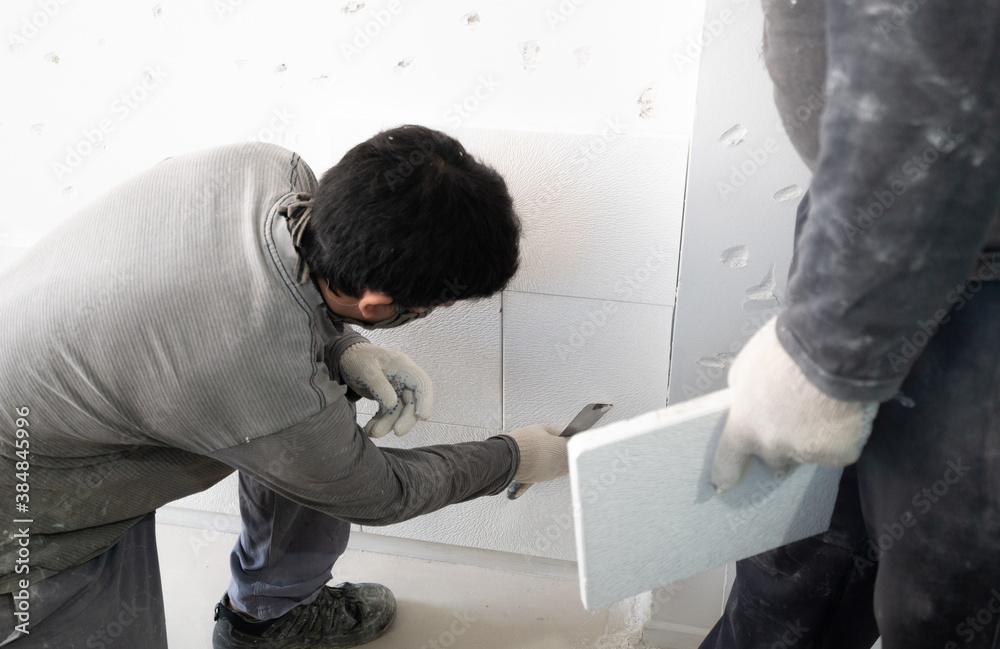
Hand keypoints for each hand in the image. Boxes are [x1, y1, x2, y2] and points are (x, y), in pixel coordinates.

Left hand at [339, 343, 433, 437]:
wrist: (346, 357)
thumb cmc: (357, 358)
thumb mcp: (366, 369)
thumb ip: (379, 386)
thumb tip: (392, 405)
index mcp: (403, 367)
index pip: (421, 384)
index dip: (425, 400)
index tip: (421, 416)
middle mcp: (403, 379)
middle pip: (412, 402)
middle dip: (405, 419)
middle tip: (397, 432)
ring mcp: (396, 389)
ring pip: (399, 411)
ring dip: (388, 424)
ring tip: (372, 432)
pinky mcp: (387, 398)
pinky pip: (388, 413)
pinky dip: (380, 422)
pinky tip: (369, 430)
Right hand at [508, 424, 566, 483]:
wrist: (510, 458)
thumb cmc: (524, 442)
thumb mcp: (542, 429)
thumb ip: (556, 431)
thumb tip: (563, 432)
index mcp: (564, 448)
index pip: (575, 442)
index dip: (571, 438)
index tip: (569, 435)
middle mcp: (563, 462)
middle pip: (571, 456)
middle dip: (567, 449)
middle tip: (558, 442)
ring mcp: (555, 472)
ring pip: (564, 466)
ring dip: (560, 458)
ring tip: (549, 451)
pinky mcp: (545, 478)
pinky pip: (554, 471)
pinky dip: (551, 466)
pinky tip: (543, 459)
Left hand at [710, 316, 879, 492]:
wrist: (831, 351)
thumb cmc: (786, 351)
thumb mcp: (745, 367)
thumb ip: (742, 392)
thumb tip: (746, 401)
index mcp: (745, 425)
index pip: (729, 459)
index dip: (727, 472)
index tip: (724, 484)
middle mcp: (773, 446)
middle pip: (773, 461)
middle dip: (779, 447)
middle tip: (791, 424)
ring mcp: (807, 452)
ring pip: (807, 453)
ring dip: (810, 437)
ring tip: (820, 406)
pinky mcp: (838, 453)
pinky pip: (836, 449)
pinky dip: (839, 434)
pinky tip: (840, 411)